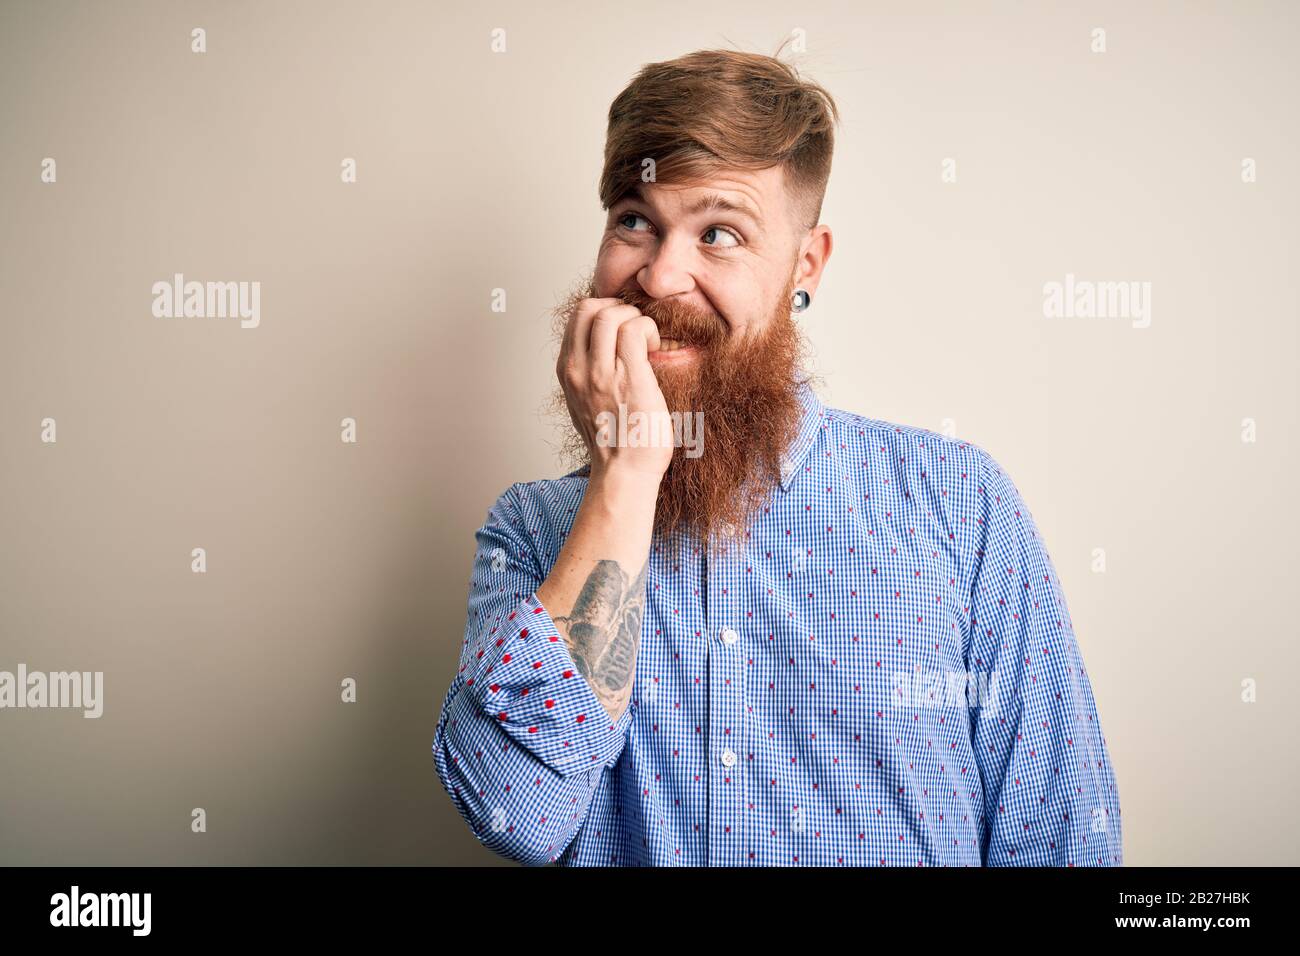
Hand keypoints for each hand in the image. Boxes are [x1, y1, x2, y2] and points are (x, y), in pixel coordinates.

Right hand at [556, 296, 671, 483]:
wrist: (624, 472)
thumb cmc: (614, 442)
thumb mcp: (585, 402)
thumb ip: (586, 374)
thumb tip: (602, 351)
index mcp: (567, 372)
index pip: (576, 317)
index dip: (602, 310)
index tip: (621, 325)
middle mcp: (578, 369)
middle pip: (588, 307)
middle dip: (617, 307)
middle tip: (634, 327)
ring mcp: (601, 373)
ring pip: (610, 314)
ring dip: (635, 318)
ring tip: (645, 341)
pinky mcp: (628, 378)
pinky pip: (635, 329)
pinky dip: (648, 329)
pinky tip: (654, 350)